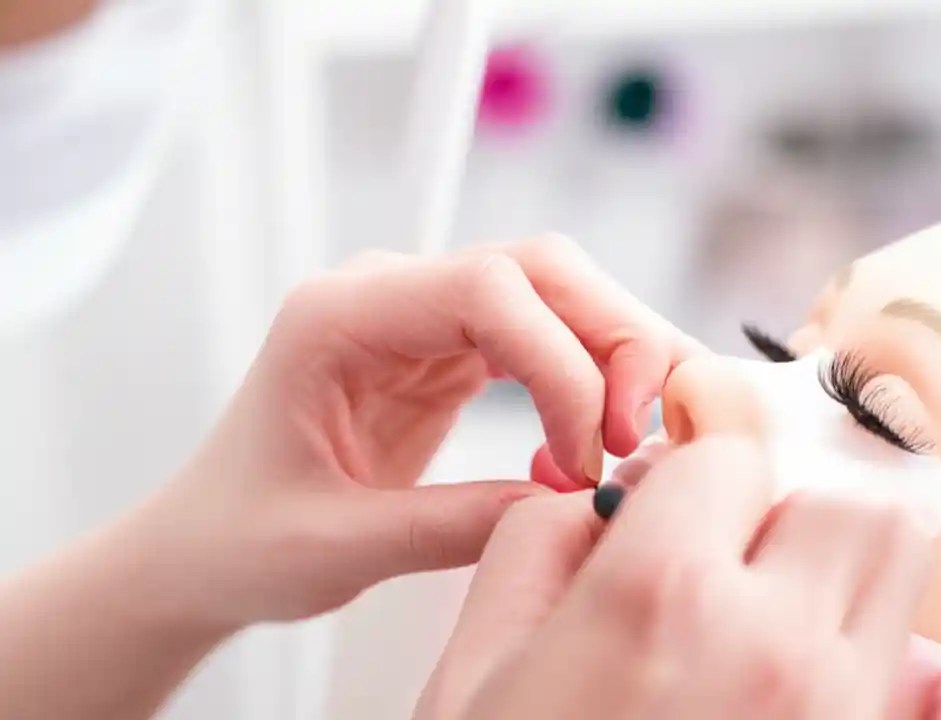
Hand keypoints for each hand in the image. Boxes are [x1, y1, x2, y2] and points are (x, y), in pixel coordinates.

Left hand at [126, 236, 702, 627]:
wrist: (209, 546)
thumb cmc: (241, 538)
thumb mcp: (336, 547)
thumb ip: (451, 526)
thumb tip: (573, 506)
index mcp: (338, 315)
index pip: (487, 287)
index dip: (560, 360)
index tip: (586, 451)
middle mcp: (389, 294)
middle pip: (543, 269)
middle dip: (615, 341)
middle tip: (640, 436)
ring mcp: (427, 317)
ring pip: (561, 296)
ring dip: (618, 357)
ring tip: (634, 440)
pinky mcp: (454, 352)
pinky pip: (549, 341)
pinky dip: (592, 383)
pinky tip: (592, 445)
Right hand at [416, 436, 940, 719]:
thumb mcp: (478, 662)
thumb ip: (540, 541)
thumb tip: (606, 500)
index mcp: (661, 596)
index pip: (733, 450)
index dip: (694, 460)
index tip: (680, 478)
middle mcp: (771, 645)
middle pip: (849, 495)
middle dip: (790, 497)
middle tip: (734, 536)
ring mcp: (832, 710)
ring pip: (900, 564)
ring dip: (845, 554)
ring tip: (775, 593)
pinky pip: (924, 672)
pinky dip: (882, 641)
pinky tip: (808, 659)